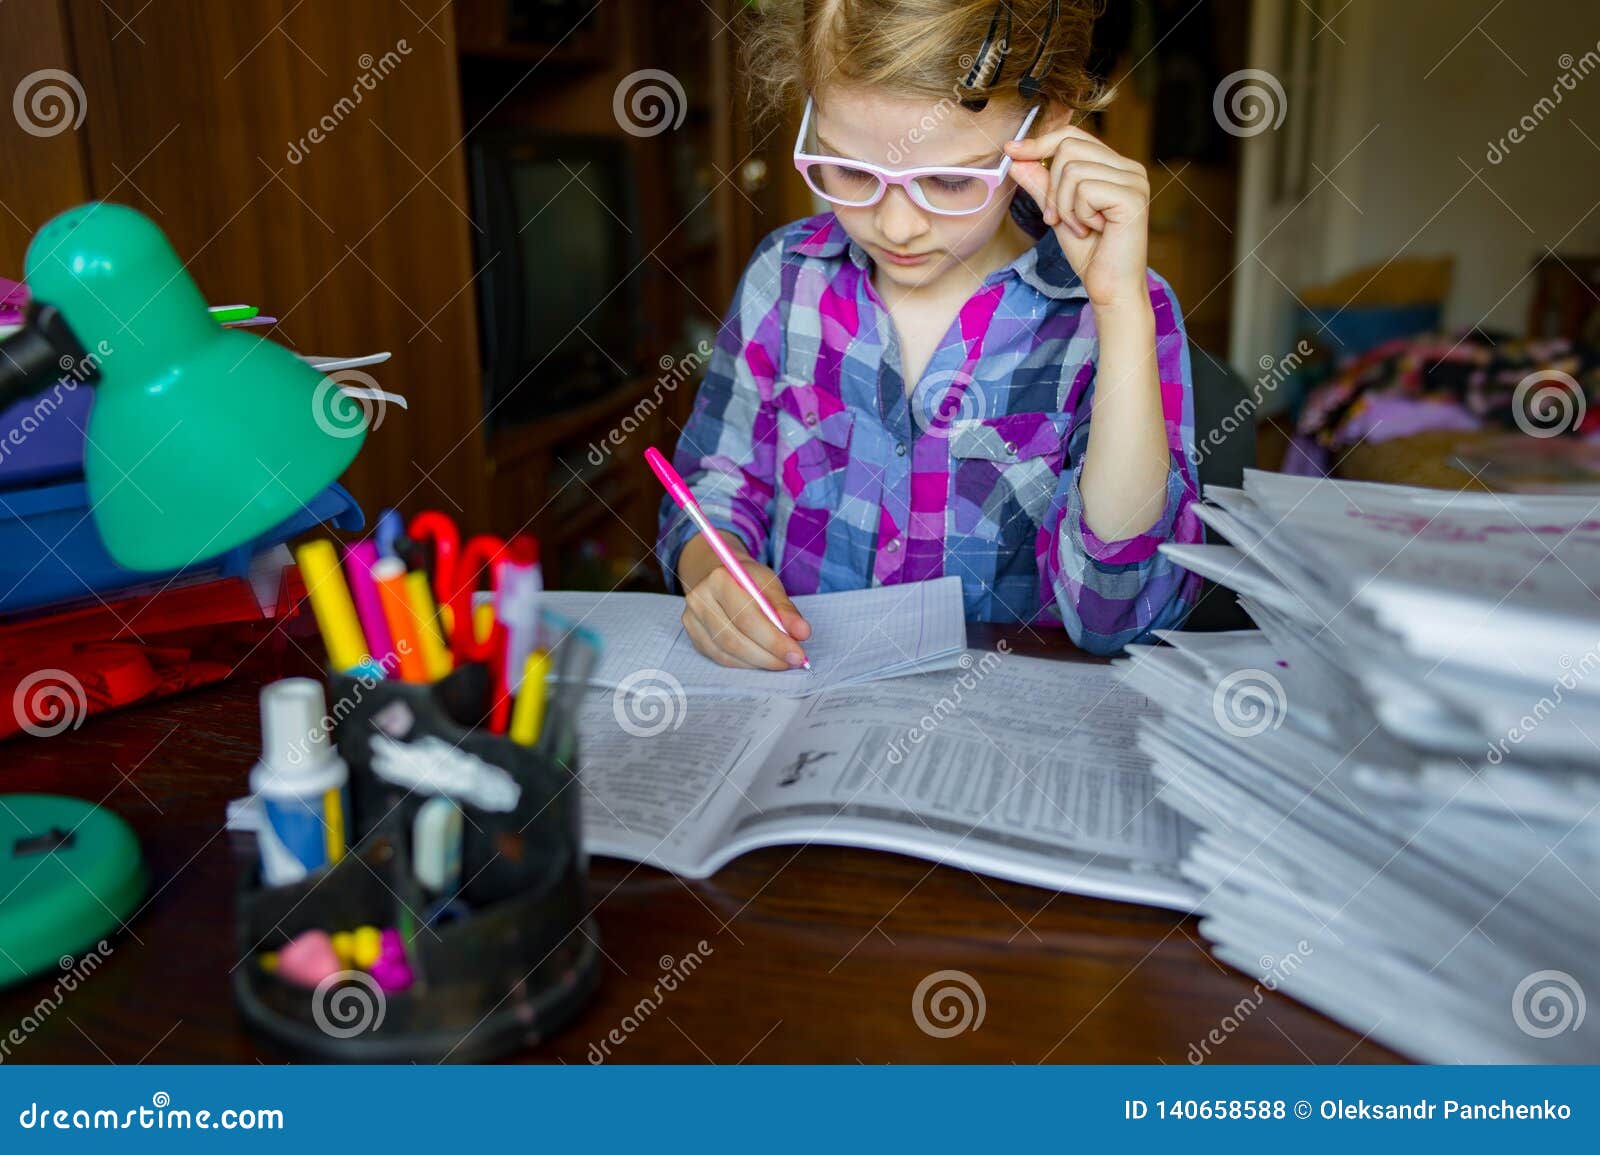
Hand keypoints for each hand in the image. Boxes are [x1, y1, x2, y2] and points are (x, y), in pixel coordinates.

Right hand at [679, 533, 810, 669]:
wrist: (722, 577)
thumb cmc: (749, 581)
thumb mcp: (770, 585)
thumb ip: (785, 610)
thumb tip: (802, 633)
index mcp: (719, 579)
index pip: (748, 617)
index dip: (774, 640)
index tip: (798, 653)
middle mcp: (700, 600)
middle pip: (735, 638)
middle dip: (769, 654)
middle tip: (793, 661)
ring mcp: (692, 620)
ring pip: (727, 652)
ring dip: (759, 661)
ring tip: (781, 661)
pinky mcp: (694, 636)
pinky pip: (721, 658)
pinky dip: (746, 663)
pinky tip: (763, 660)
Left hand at [1006, 124, 1151, 312]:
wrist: (1109, 288)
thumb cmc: (1090, 254)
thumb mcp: (1058, 212)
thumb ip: (1041, 184)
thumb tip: (1016, 157)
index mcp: (1114, 167)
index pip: (1072, 135)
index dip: (1039, 141)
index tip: (1011, 150)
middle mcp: (1129, 168)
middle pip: (1069, 147)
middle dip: (1052, 187)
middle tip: (1058, 218)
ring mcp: (1134, 180)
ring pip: (1073, 170)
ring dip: (1065, 205)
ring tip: (1080, 228)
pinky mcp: (1132, 196)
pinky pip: (1085, 189)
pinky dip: (1078, 214)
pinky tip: (1093, 230)